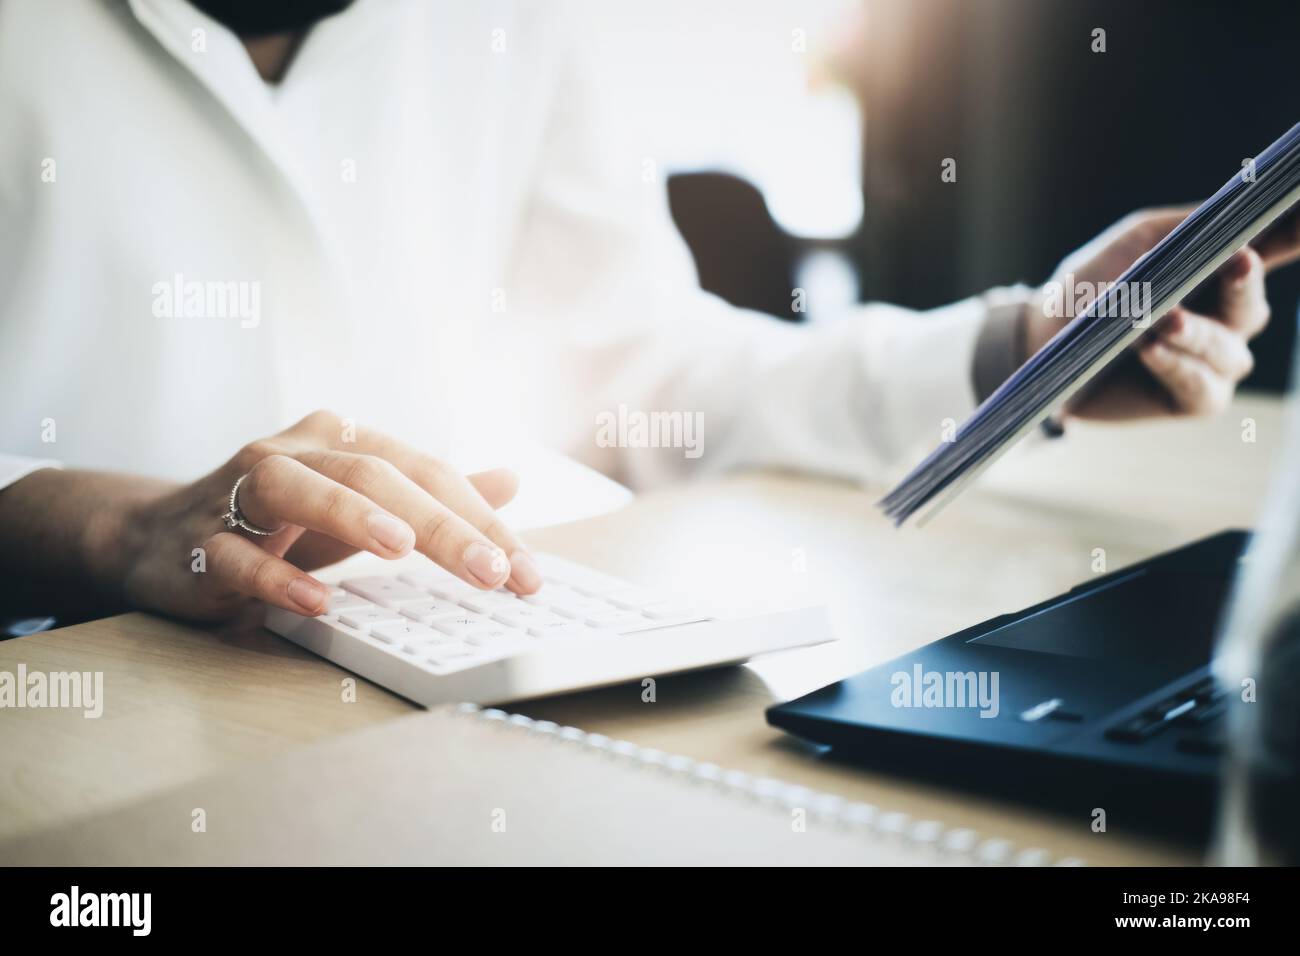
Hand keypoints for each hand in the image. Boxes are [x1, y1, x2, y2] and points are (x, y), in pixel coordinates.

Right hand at [1, 412, 541, 623]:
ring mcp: (239, 494)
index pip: (425, 473)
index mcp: (342, 442)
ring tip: (403, 549)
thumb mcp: (361, 507)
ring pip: (299, 491)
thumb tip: (510, 480)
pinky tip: (315, 600)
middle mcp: (294, 453)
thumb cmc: (279, 523)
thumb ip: (431, 497)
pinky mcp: (198, 543)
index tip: (527, 572)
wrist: (158, 538)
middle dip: (441, 524)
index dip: (480, 519)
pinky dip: (275, 576)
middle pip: (375, 476)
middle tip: (496, 571)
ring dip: (353, 517)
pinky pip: (236, 556)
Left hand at [1025, 205, 1299, 419]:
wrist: (1042, 339)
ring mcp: (1213, 362)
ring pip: (1229, 351)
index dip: (1297, 234)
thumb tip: (1241, 207)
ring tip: (1163, 319)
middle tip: (1237, 261)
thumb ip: (1190, 227)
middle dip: (1244, 284)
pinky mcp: (1190, 399)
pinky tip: (1150, 350)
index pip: (1274, 250)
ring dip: (1197, 333)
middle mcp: (1227, 319)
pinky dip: (1177, 366)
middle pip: (1251, 304)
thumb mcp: (1137, 243)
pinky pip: (1201, 387)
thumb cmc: (1093, 285)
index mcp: (1221, 273)